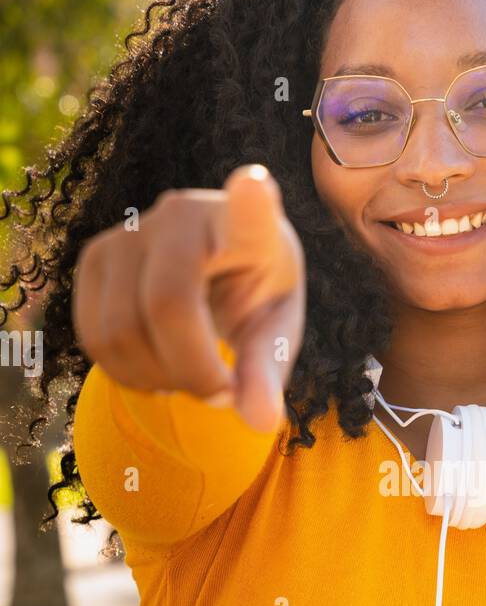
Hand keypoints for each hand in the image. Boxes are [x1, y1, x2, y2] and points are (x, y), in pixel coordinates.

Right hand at [72, 163, 305, 432]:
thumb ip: (268, 373)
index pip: (248, 214)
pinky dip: (126, 374)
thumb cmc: (252, 296)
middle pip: (166, 306)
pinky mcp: (92, 257)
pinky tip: (157, 367)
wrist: (209, 267)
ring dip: (157, 380)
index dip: (251, 202)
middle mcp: (182, 215)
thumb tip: (262, 422)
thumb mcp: (273, 332)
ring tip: (189, 378)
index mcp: (246, 229)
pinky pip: (94, 338)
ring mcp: (128, 232)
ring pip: (120, 331)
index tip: (257, 184)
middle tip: (221, 393)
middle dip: (192, 372)